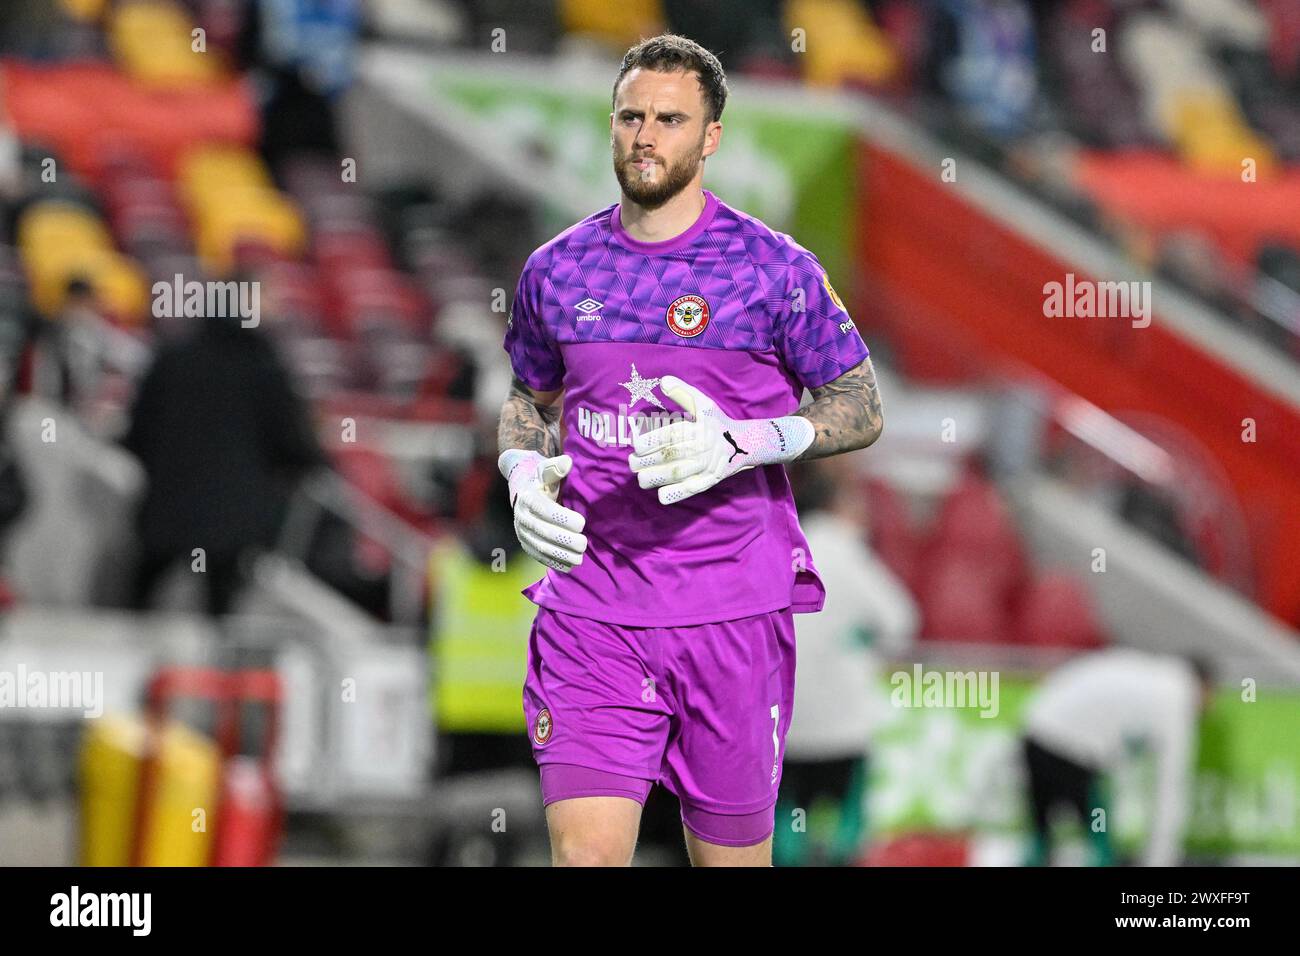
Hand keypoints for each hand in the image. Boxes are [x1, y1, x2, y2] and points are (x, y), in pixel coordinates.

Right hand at [498, 449, 587, 571]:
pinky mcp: (526, 544)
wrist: (522, 490)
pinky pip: (539, 556)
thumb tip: (567, 462)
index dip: (562, 518)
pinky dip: (554, 562)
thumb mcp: (546, 470)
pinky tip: (569, 566)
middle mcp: (521, 517)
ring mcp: (522, 533)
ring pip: (540, 547)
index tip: (582, 523)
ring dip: (560, 554)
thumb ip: (555, 467)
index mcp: (528, 498)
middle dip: (564, 540)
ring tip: (580, 558)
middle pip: (543, 532)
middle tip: (584, 543)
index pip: (544, 510)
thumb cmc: (540, 480)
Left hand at [627, 376, 813, 504]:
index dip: (652, 440)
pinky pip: (691, 490)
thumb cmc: (715, 422)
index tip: (635, 444)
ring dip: (656, 478)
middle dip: (647, 461)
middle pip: (671, 456)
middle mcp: (703, 448)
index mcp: (699, 428)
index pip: (672, 435)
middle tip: (631, 462)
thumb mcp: (702, 403)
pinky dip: (675, 494)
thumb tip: (663, 381)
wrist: (742, 444)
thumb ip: (682, 392)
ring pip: (678, 474)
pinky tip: (660, 494)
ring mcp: (707, 467)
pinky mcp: (709, 481)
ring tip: (640, 478)